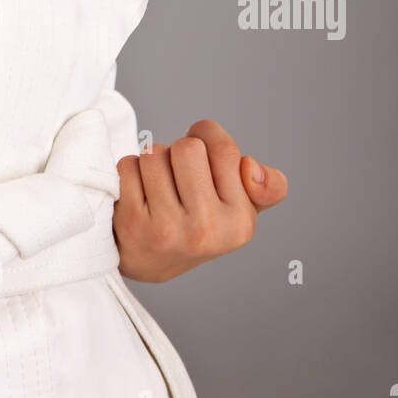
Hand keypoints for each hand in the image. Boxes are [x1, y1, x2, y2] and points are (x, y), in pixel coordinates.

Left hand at [113, 118, 287, 281]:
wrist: (147, 259)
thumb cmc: (198, 222)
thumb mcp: (242, 208)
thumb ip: (268, 186)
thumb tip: (250, 166)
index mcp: (240, 223)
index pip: (224, 148)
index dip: (209, 139)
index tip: (205, 159)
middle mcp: (206, 230)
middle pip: (188, 147)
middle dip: (180, 152)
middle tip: (179, 178)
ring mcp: (167, 228)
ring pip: (155, 153)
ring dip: (153, 161)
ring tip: (158, 187)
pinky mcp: (132, 223)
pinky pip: (128, 165)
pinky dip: (130, 170)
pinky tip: (137, 194)